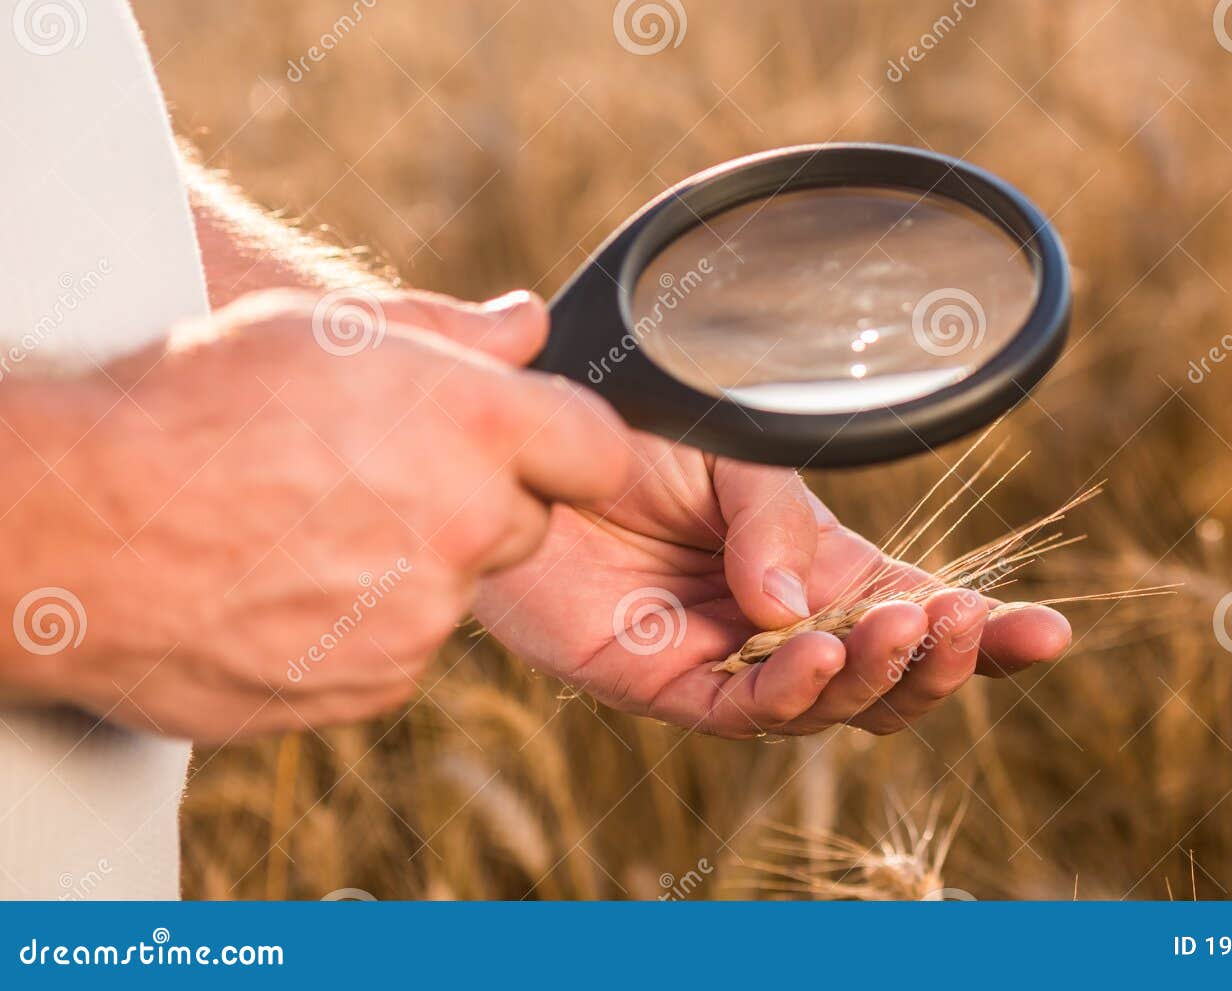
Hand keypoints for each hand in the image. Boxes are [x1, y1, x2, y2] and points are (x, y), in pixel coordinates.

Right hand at [0, 288, 630, 740]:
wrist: (72, 532)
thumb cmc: (186, 411)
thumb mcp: (319, 331)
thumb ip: (449, 334)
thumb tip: (526, 326)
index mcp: (470, 425)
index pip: (599, 448)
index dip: (566, 444)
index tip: (533, 444)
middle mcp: (464, 524)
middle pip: (524, 522)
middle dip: (474, 501)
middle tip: (373, 476)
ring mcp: (422, 616)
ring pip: (455, 590)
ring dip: (411, 566)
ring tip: (306, 528)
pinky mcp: (376, 685)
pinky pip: (400, 651)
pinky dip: (362, 628)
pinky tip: (285, 586)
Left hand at [474, 438, 1072, 738]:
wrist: (528, 436)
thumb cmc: (634, 434)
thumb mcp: (733, 455)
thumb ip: (775, 526)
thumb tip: (802, 612)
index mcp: (821, 565)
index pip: (916, 611)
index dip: (986, 636)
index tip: (1051, 635)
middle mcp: (784, 623)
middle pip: (887, 680)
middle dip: (939, 661)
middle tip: (961, 622)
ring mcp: (727, 659)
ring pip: (825, 707)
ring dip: (871, 675)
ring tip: (897, 629)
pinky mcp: (659, 683)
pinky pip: (737, 709)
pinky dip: (785, 689)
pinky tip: (815, 650)